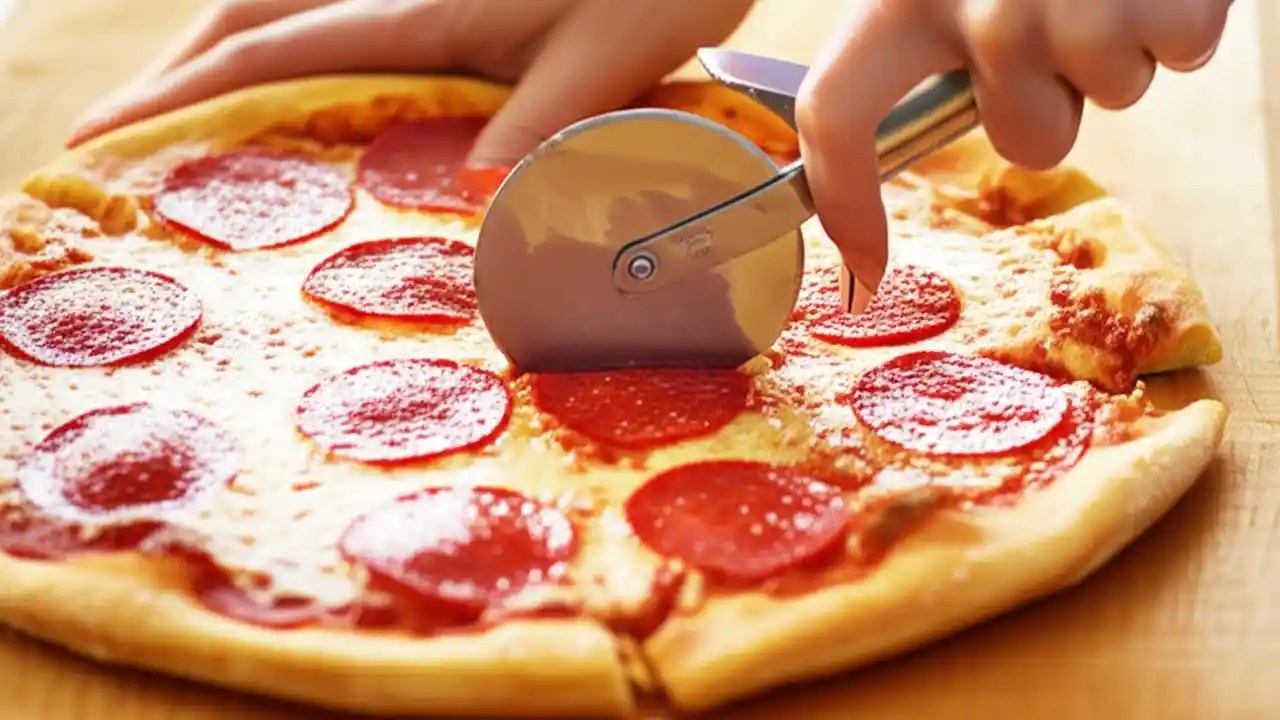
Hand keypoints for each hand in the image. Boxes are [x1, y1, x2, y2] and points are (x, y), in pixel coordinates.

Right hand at [68, 0, 752, 165]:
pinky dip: (297, 46)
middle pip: (255, 17)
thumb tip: (465, 205)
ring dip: (231, 54)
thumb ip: (533, 128)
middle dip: (181, 71)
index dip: (182, 94)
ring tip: (191, 111)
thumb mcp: (605, 59)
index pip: (272, 49)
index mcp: (421, 9)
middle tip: (127, 129)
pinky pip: (345, 18)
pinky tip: (305, 84)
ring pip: (292, 9)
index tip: (101, 134)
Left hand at [796, 0, 1230, 306]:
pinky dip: (1182, 19)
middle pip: (1026, 140)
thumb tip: (859, 149)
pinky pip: (1183, 55)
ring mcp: (1071, 2)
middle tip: (1060, 24)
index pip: (835, 112)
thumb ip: (910, 39)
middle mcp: (977, 3)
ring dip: (1118, 51)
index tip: (863, 269)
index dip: (844, 204)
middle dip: (1054, 104)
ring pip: (1107, 101)